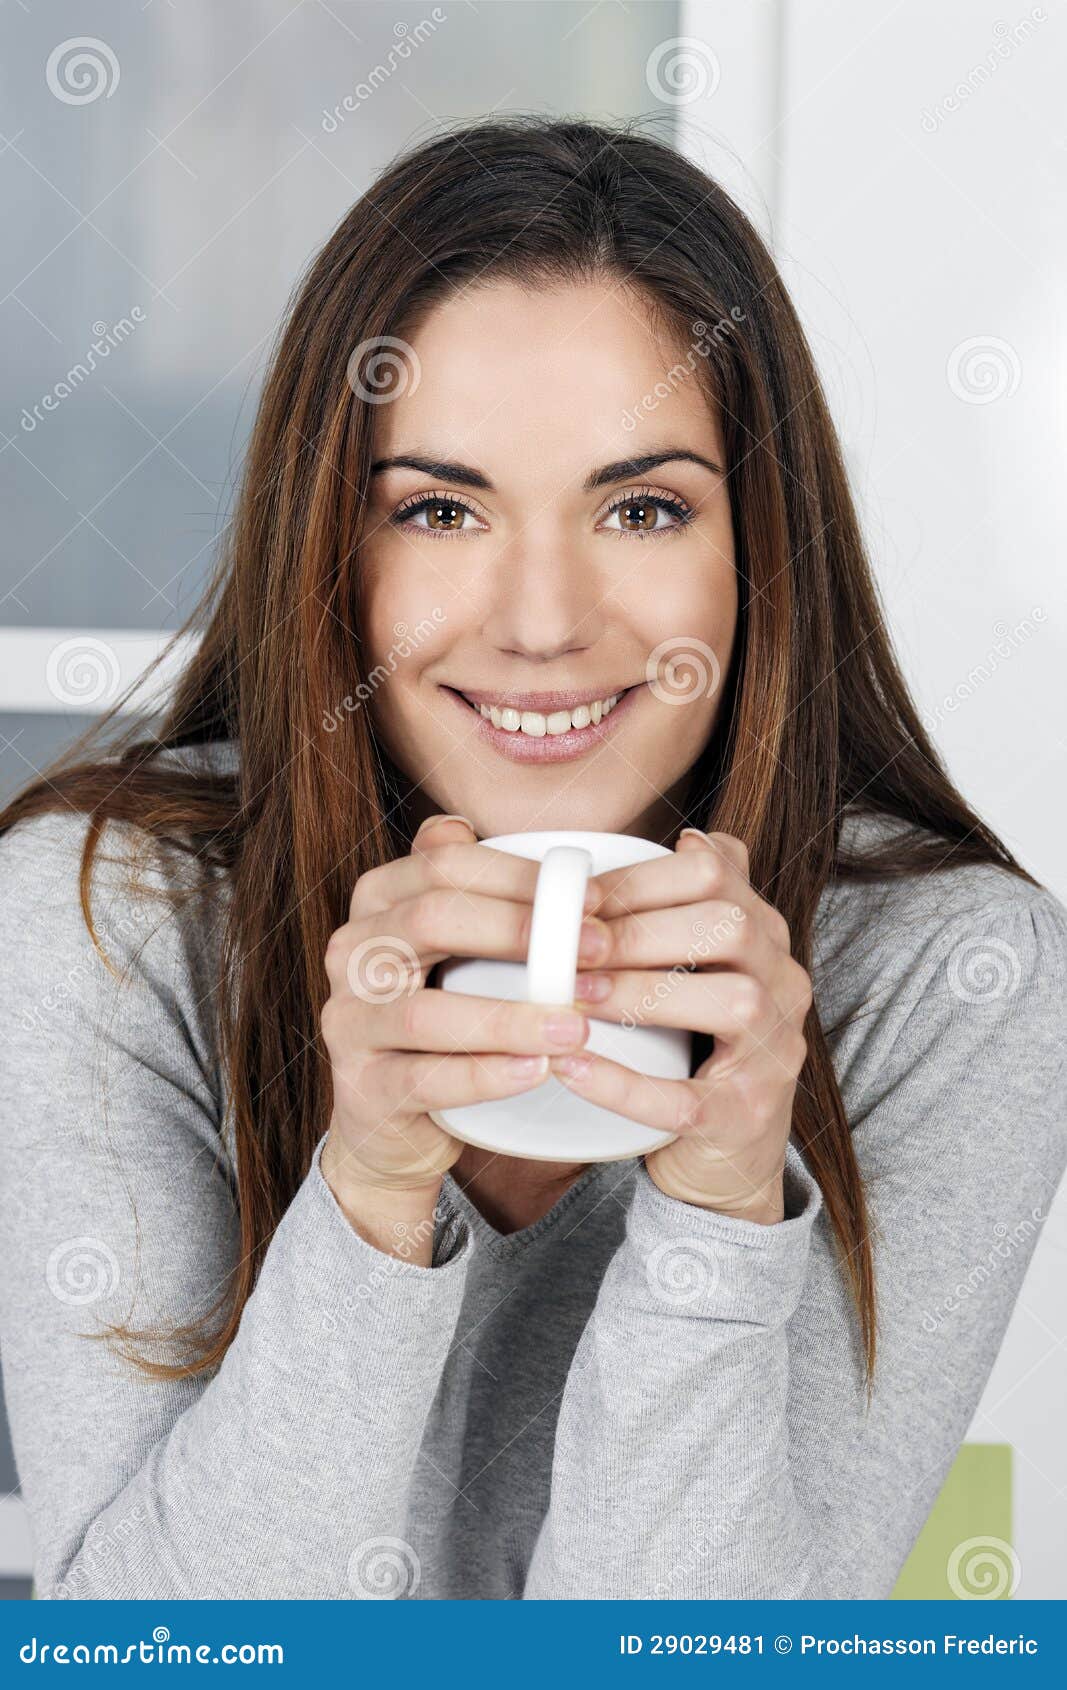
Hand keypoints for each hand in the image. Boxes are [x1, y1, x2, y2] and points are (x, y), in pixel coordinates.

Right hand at [319, 814, 590, 1246]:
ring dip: (509, 1018)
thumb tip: (553, 847)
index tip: (595, 901)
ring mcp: (348, 1023)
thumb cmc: (445, 1016)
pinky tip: (537, 1071)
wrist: (392, 1119)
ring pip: (424, 1012)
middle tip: (597, 951)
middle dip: (519, 931)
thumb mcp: (459, 948)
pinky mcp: (361, 1089)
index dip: (523, 877)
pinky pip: (423, 1079)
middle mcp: (351, 954)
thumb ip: (487, 893)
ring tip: (576, 1027)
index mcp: (377, 902)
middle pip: (430, 920)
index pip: (445, 865)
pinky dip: (484, 1075)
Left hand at [551, 829, 811, 1223]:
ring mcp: (773, 1054)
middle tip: (569, 947)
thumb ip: (693, 904)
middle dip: (643, 932)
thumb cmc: (694, 1048)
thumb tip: (690, 835)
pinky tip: (570, 1066)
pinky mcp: (743, 1118)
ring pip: (731, 1004)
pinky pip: (687, 1100)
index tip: (576, 897)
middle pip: (733, 928)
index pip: (717, 876)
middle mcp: (784, 986)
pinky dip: (624, 1084)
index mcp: (764, 938)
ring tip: (571, 997)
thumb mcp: (701, 969)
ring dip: (641, 994)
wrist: (725, 1159)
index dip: (641, 880)